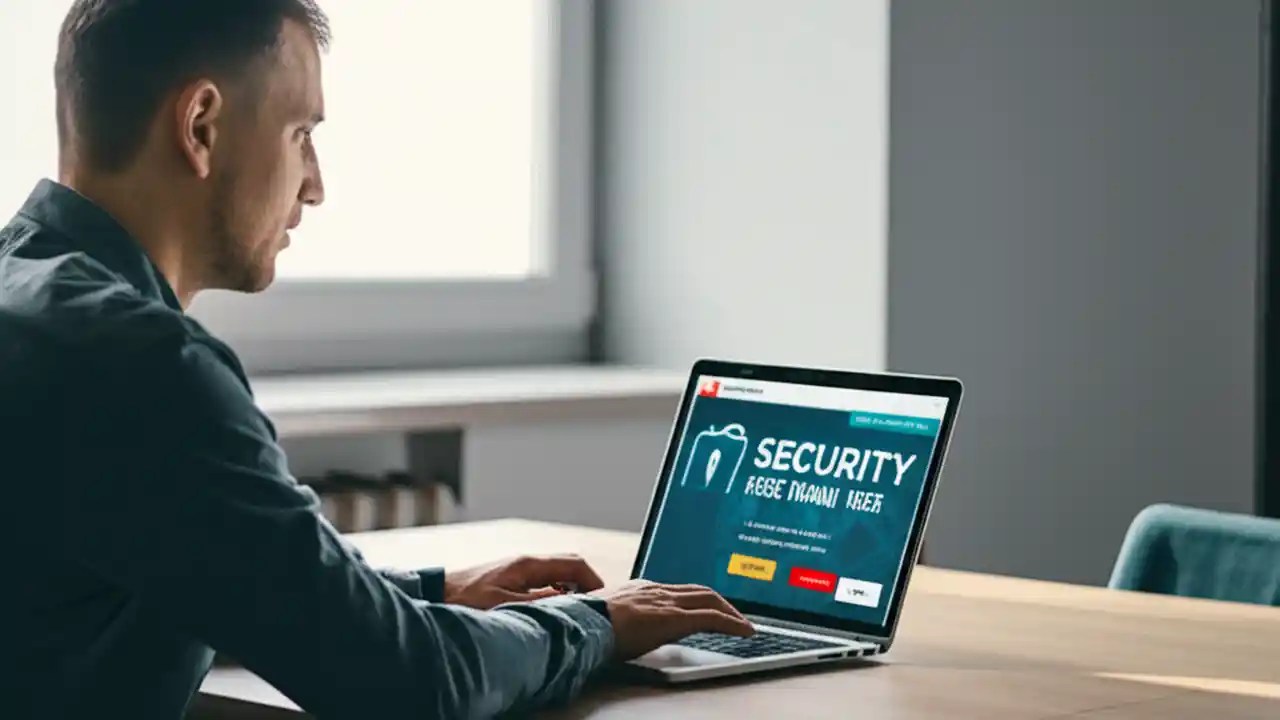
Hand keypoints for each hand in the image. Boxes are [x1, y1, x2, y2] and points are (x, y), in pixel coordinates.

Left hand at [444, 554, 604, 609]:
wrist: (437, 594)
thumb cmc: (466, 600)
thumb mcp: (506, 605)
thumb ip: (540, 602)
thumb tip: (569, 600)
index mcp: (529, 564)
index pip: (575, 563)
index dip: (594, 580)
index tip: (603, 600)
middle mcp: (526, 561)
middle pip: (569, 565)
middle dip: (586, 584)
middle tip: (594, 607)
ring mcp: (518, 568)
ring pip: (556, 573)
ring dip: (570, 589)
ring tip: (575, 612)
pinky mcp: (510, 577)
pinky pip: (543, 580)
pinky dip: (555, 592)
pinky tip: (551, 611)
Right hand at [590, 580, 753, 659]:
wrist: (580, 625)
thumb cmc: (585, 626)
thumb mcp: (605, 620)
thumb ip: (619, 621)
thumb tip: (617, 633)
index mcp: (640, 590)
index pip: (677, 591)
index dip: (696, 599)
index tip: (705, 607)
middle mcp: (656, 590)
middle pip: (698, 591)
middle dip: (720, 602)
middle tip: (734, 616)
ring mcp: (666, 601)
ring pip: (709, 599)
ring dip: (730, 612)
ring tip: (743, 625)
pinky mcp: (674, 618)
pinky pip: (712, 618)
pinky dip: (733, 623)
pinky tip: (745, 632)